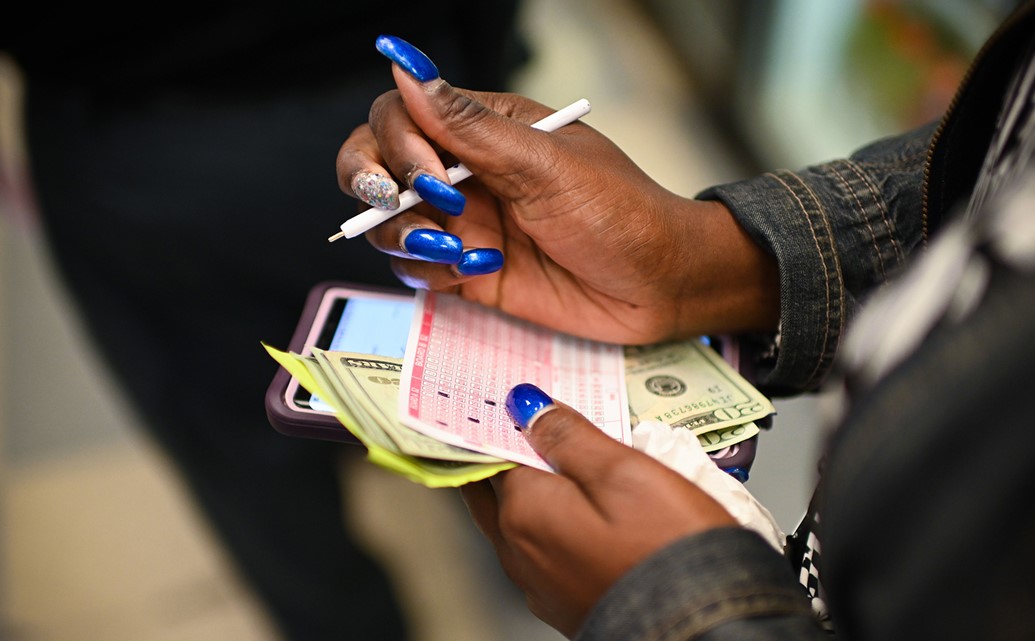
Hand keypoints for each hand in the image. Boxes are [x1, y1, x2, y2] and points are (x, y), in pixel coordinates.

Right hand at [337, 36, 778, 343]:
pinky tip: (476, 271)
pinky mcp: (469, 271)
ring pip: (388, 223)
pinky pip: (416, 269)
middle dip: (373, 184)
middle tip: (398, 203)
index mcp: (485, 130)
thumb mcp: (545, 163)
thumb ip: (469, 125)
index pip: (401, 116)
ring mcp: (465, 223)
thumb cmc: (622, 212)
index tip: (431, 173)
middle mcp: (466, 173)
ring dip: (402, 235)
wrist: (661, 285)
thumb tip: (407, 66)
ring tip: (452, 248)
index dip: (398, 142)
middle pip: (376, 164)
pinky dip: (428, 272)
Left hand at [460, 383, 737, 636]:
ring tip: (568, 461)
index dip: (507, 419)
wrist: (702, 630)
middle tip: (536, 422)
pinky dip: (554, 523)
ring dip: (534, 489)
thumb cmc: (669, 551)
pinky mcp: (566, 603)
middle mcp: (519, 551)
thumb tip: (527, 406)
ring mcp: (540, 583)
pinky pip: (545, 550)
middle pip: (497, 487)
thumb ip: (568, 436)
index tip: (522, 399)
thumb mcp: (623, 472)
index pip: (493, 449)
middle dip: (510, 453)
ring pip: (519, 521)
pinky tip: (586, 512)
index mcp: (524, 512)